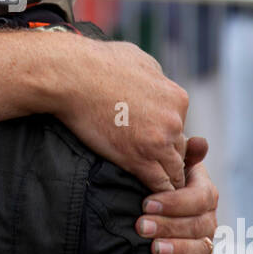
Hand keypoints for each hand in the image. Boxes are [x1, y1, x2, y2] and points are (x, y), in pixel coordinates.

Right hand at [57, 38, 187, 194]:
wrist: (73, 77)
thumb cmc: (99, 62)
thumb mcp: (141, 59)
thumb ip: (156, 77)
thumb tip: (156, 83)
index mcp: (177, 98)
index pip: (179, 126)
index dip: (163, 135)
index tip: (146, 140)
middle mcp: (174, 121)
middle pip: (179, 149)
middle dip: (164, 155)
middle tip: (145, 162)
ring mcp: (159, 142)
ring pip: (174, 171)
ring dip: (163, 178)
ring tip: (150, 184)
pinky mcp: (139, 160)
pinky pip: (160, 185)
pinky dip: (156, 192)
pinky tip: (147, 194)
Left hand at [137, 136, 218, 253]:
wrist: (151, 206)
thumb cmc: (158, 182)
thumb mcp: (168, 166)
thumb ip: (183, 154)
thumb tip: (200, 142)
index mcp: (203, 191)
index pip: (200, 197)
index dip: (175, 202)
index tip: (146, 202)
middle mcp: (208, 216)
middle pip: (199, 224)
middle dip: (169, 225)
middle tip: (141, 226)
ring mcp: (206, 239)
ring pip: (202, 247)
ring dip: (180, 249)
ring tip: (155, 249)